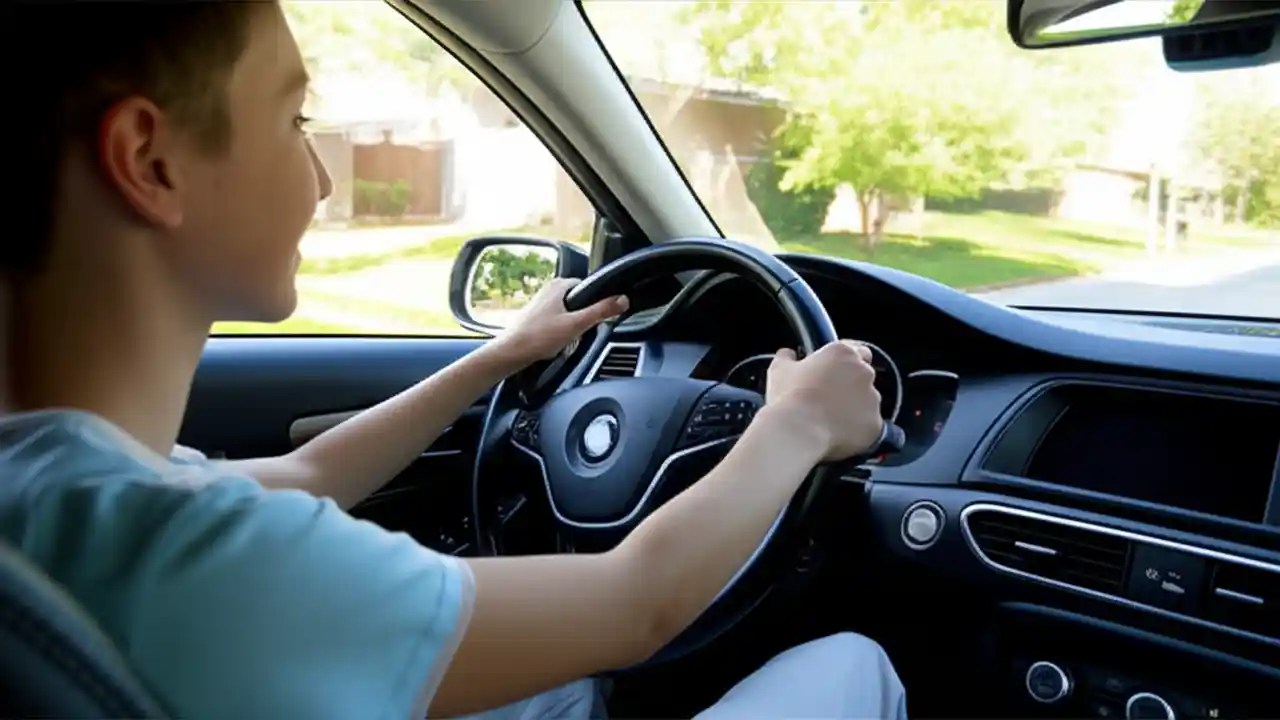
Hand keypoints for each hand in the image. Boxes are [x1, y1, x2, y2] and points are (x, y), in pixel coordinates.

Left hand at [494, 278, 628, 364]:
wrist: (511, 353)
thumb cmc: (538, 337)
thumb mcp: (576, 324)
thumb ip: (601, 311)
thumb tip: (623, 300)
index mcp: (559, 285)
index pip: (589, 287)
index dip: (595, 303)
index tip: (594, 318)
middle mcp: (549, 290)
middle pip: (579, 302)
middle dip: (582, 319)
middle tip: (577, 332)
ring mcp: (541, 303)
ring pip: (568, 314)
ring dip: (571, 328)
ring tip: (564, 339)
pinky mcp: (536, 317)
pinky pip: (557, 323)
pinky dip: (559, 333)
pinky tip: (554, 343)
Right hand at [764, 340, 882, 460]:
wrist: (797, 431)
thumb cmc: (789, 397)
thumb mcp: (779, 369)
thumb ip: (788, 357)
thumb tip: (788, 355)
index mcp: (843, 353)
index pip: (857, 351)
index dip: (845, 362)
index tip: (834, 372)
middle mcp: (863, 372)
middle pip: (863, 377)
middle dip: (850, 386)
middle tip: (827, 398)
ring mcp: (872, 399)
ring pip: (868, 402)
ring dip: (855, 408)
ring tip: (830, 420)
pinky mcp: (875, 424)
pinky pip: (869, 426)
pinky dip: (858, 431)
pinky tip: (839, 435)